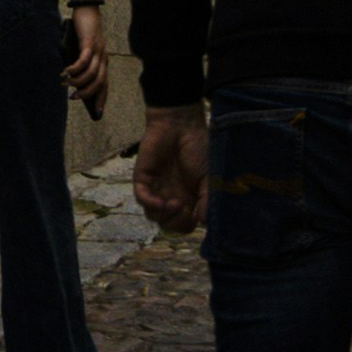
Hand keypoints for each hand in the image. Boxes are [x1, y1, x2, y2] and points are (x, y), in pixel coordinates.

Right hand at [61, 7, 112, 111]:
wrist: (87, 8)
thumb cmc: (83, 29)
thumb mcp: (82, 47)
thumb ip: (80, 60)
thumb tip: (70, 76)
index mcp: (103, 61)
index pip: (105, 84)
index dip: (101, 99)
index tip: (97, 113)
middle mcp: (103, 58)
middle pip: (100, 83)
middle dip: (88, 94)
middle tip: (74, 98)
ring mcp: (98, 51)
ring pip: (92, 74)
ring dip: (78, 82)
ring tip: (66, 84)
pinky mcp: (90, 44)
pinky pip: (84, 61)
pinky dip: (75, 69)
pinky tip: (66, 71)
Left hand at [132, 112, 206, 228]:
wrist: (183, 126)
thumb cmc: (199, 149)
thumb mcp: (210, 178)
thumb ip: (207, 201)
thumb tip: (203, 223)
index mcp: (188, 199)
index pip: (184, 224)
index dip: (187, 225)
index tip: (195, 216)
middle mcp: (171, 196)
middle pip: (167, 223)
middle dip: (175, 223)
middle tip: (184, 209)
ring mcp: (156, 188)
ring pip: (153, 215)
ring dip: (164, 215)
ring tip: (175, 202)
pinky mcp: (143, 179)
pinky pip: (142, 198)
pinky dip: (150, 203)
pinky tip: (161, 201)